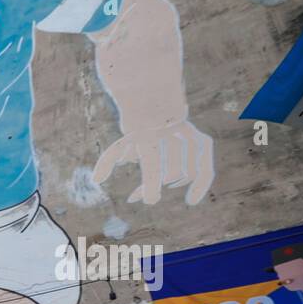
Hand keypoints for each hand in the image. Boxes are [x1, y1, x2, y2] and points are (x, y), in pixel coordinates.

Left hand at [92, 122, 214, 205]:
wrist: (158, 102)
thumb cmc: (136, 126)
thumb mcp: (120, 142)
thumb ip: (107, 161)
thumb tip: (96, 180)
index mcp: (152, 135)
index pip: (153, 163)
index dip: (152, 183)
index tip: (151, 200)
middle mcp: (174, 135)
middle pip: (169, 170)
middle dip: (153, 185)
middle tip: (139, 195)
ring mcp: (190, 136)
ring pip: (186, 171)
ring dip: (169, 183)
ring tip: (152, 192)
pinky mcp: (203, 141)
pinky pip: (206, 166)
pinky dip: (202, 183)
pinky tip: (192, 198)